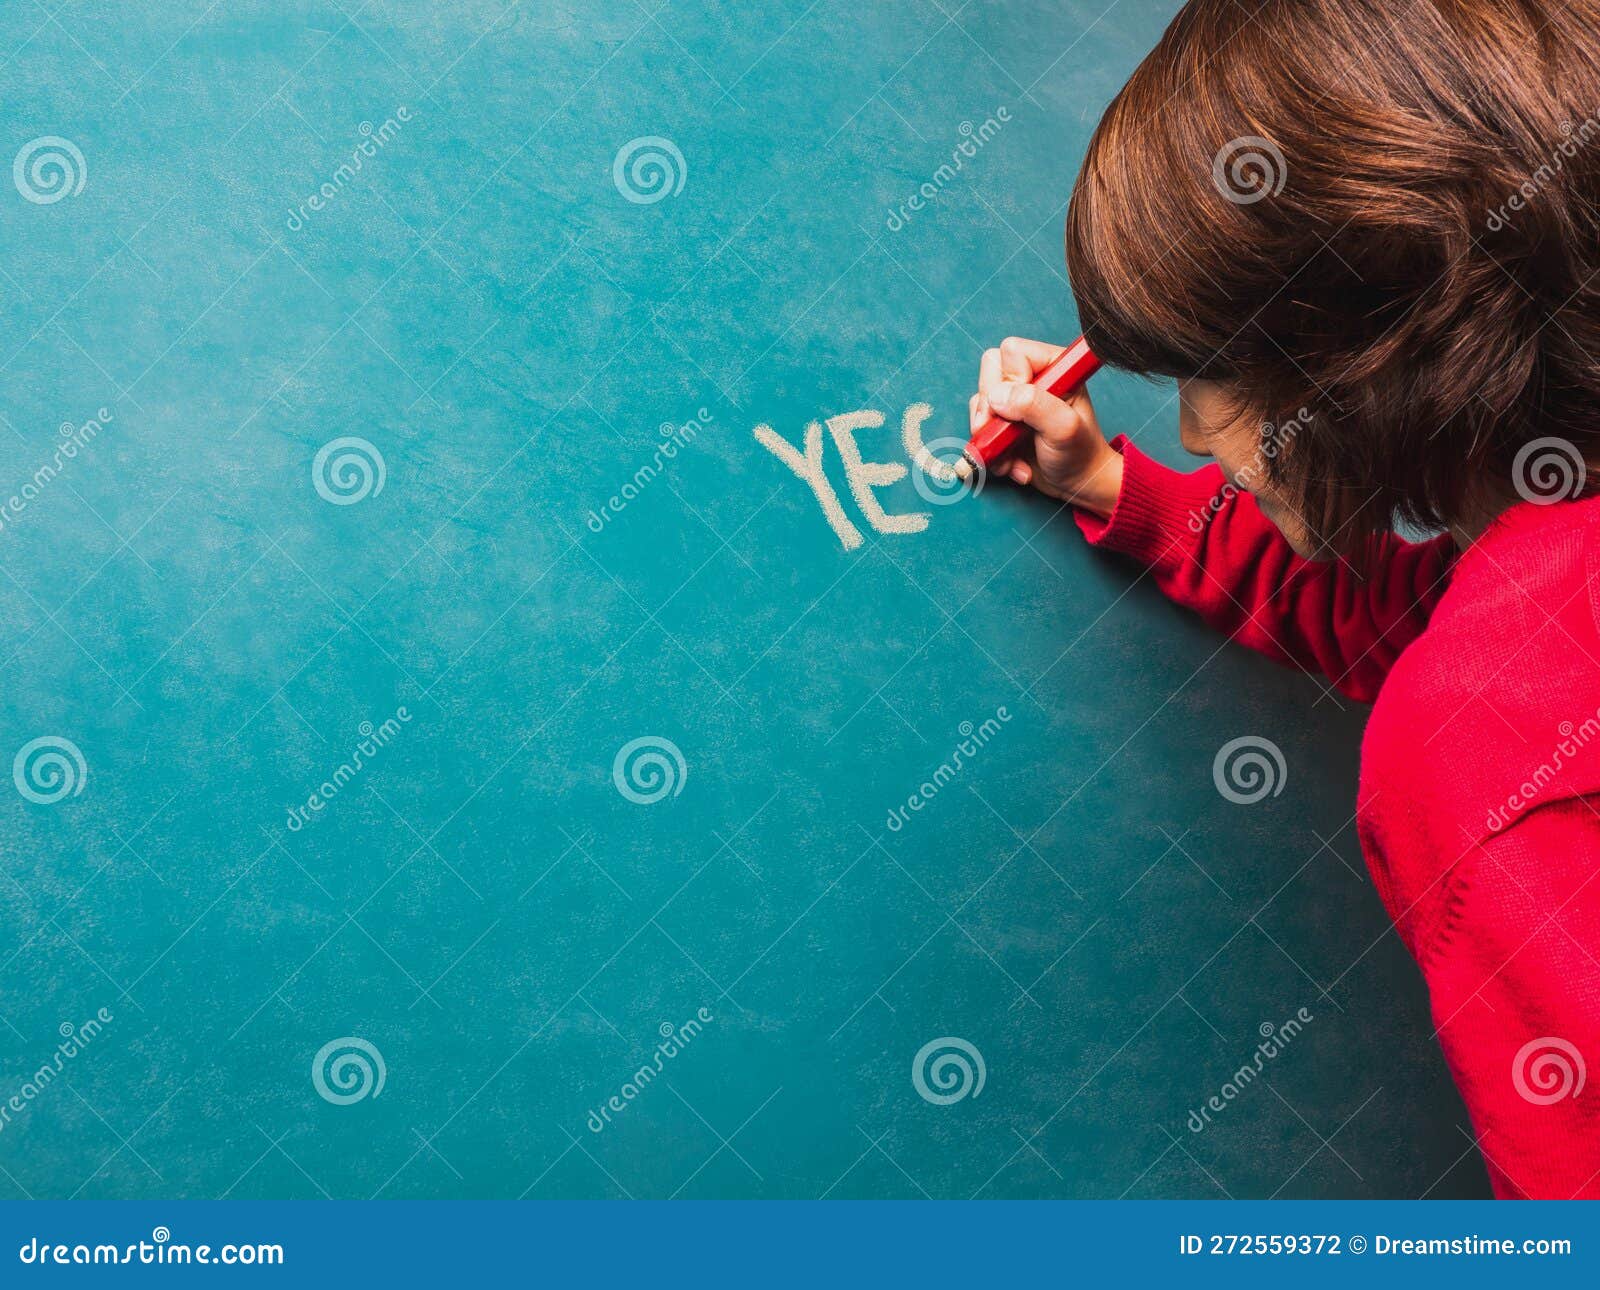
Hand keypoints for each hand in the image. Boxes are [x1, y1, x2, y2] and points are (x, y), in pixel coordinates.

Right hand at [971, 337, 1122, 517]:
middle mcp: (1032, 378)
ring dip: (991, 436)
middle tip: (1005, 433)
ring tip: (1013, 457)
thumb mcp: (1063, 428)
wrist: (1077, 485)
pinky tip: (1012, 464)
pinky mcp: (1003, 422)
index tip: (1022, 410)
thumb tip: (996, 396)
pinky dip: (991, 451)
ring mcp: (1015, 400)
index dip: (1010, 379)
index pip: (1012, 352)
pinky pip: (979, 427)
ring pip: (980, 401)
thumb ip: (1033, 405)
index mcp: (1052, 366)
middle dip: (991, 408)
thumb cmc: (1079, 453)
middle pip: (989, 372)